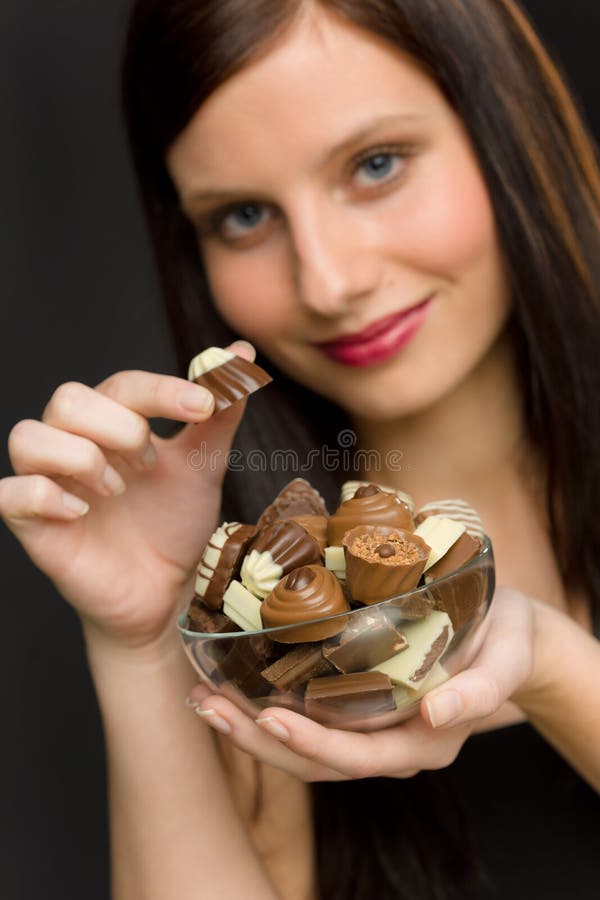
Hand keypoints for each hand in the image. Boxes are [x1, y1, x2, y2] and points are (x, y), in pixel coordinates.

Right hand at [0, 341, 254, 650]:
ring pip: (28, 436)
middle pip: (68, 399)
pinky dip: (45, 495)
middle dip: (117, 425)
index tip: (203, 407)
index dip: (161, 389)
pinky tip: (83, 512)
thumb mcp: (203, 468)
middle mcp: (74, 444)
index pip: (123, 385)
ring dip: (80, 456)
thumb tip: (241, 353)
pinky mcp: (32, 524)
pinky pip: (10, 494)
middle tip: (148, 462)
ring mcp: (49, 483)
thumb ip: (218, 415)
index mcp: (112, 423)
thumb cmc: (173, 524)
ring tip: (118, 488)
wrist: (163, 591)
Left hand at [186, 586, 533, 780]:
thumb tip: (434, 714)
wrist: (507, 635)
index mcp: (424, 741)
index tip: (269, 718)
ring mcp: (373, 727)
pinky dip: (267, 704)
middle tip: (207, 706)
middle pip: (316, 760)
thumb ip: (480, 691)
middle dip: (257, 739)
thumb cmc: (505, 640)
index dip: (311, 744)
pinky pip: (310, 718)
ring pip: (304, 744)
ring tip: (204, 698)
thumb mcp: (505, 658)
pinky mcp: (360, 704)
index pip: (357, 757)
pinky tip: (235, 683)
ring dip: (250, 726)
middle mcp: (391, 743)